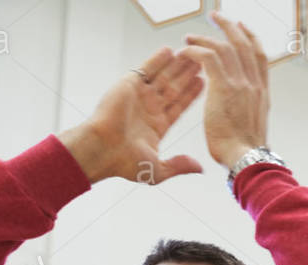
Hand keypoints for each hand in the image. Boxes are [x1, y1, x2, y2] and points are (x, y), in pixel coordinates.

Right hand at [58, 47, 203, 183]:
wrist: (102, 150)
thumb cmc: (125, 163)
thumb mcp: (159, 170)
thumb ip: (180, 166)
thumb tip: (201, 168)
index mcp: (158, 126)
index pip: (179, 106)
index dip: (191, 95)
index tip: (205, 83)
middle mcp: (150, 108)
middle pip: (174, 88)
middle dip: (187, 76)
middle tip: (203, 62)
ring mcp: (139, 96)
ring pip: (163, 77)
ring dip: (177, 66)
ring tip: (192, 54)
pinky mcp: (129, 84)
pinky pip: (146, 68)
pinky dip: (157, 59)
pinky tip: (170, 50)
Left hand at [181, 12, 269, 167]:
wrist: (247, 159)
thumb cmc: (246, 151)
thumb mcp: (254, 126)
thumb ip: (248, 112)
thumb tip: (242, 114)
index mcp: (262, 93)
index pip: (260, 56)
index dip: (251, 39)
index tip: (242, 28)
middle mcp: (254, 84)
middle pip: (245, 44)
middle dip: (230, 26)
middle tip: (216, 17)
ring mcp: (241, 84)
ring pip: (225, 46)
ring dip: (206, 37)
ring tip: (190, 36)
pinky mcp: (224, 86)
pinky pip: (208, 57)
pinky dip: (195, 50)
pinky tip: (184, 52)